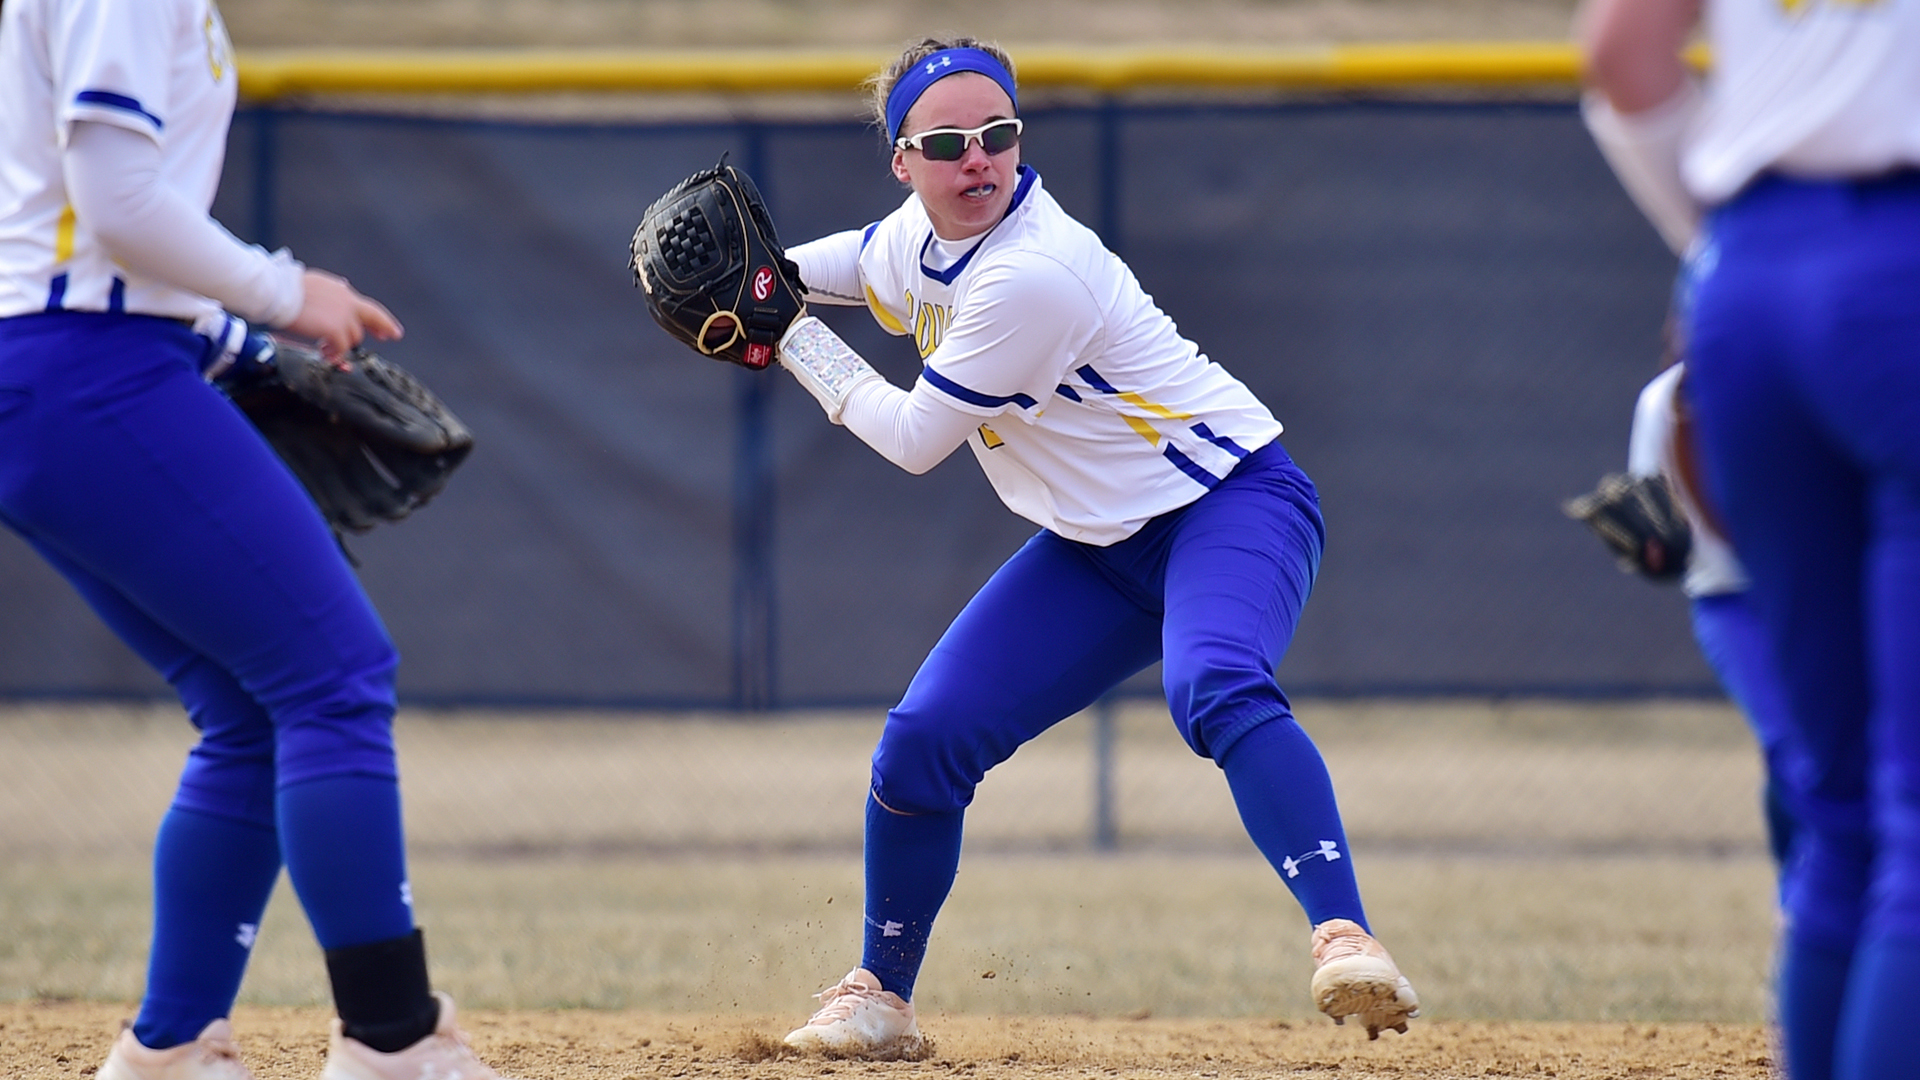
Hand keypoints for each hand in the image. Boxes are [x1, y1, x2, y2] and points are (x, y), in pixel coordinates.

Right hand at [286, 269, 402, 363]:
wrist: (276, 291)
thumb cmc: (286, 288)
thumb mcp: (315, 283)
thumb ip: (332, 290)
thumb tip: (345, 285)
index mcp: (340, 291)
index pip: (365, 306)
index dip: (379, 319)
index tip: (389, 328)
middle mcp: (346, 302)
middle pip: (372, 318)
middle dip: (382, 328)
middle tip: (387, 336)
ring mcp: (343, 316)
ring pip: (354, 337)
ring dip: (341, 346)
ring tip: (325, 348)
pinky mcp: (336, 329)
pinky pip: (342, 348)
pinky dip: (334, 354)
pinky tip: (325, 353)